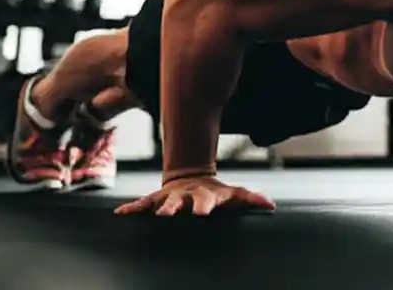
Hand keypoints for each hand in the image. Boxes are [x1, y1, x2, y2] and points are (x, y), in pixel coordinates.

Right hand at [113, 175, 275, 216]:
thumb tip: (271, 205)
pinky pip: (142, 203)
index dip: (205, 206)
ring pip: (160, 201)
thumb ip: (251, 198)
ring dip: (154, 207)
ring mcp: (170, 196)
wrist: (192, 177)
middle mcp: (186, 195)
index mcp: (205, 196)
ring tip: (146, 214)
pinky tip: (120, 213)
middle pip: (180, 201)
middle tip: (168, 214)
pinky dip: (132, 208)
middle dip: (175, 207)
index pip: (206, 201)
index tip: (202, 213)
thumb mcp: (233, 194)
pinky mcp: (157, 199)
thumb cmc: (215, 193)